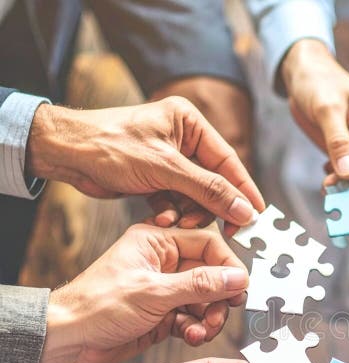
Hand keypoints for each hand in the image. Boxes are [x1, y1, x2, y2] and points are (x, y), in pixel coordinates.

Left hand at [26, 97, 263, 230]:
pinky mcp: (156, 177)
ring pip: (196, 195)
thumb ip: (208, 190)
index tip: (258, 214)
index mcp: (189, 123)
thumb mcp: (166, 168)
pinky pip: (176, 200)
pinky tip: (161, 216)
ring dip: (189, 211)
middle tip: (223, 229)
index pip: (227, 160)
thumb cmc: (110, 147)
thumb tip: (244, 210)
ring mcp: (169, 159)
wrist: (65, 153)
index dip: (244, 189)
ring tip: (177, 220)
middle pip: (213, 181)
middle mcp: (182, 138)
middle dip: (212, 206)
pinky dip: (171, 211)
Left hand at [41, 224, 248, 362]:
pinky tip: (192, 336)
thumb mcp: (154, 292)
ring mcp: (165, 289)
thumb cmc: (95, 306)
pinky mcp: (164, 313)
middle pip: (212, 275)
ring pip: (206, 299)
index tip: (239, 286)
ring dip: (210, 317)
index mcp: (157, 242)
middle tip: (220, 314)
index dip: (228, 265)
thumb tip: (236, 277)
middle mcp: (164, 263)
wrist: (67, 339)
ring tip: (203, 330)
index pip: (208, 244)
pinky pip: (194, 318)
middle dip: (220, 297)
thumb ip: (200, 284)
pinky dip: (197, 328)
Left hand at [281, 39, 348, 184]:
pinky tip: (325, 173)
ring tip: (325, 185)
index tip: (338, 183)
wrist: (303, 73)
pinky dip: (337, 177)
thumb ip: (338, 141)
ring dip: (344, 183)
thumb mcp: (326, 108)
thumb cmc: (317, 81)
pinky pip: (348, 171)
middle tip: (329, 190)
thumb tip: (348, 174)